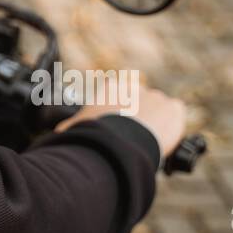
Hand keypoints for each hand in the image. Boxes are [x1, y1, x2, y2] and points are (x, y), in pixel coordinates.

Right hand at [53, 88, 186, 162]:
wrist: (119, 143)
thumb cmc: (94, 136)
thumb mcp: (74, 128)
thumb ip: (69, 127)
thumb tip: (57, 134)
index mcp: (110, 89)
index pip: (117, 97)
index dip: (118, 114)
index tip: (118, 127)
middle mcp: (133, 88)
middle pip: (138, 102)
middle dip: (137, 117)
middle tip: (134, 137)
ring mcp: (155, 97)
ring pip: (158, 108)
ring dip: (155, 121)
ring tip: (150, 140)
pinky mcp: (172, 108)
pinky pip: (176, 112)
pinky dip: (173, 124)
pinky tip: (167, 137)